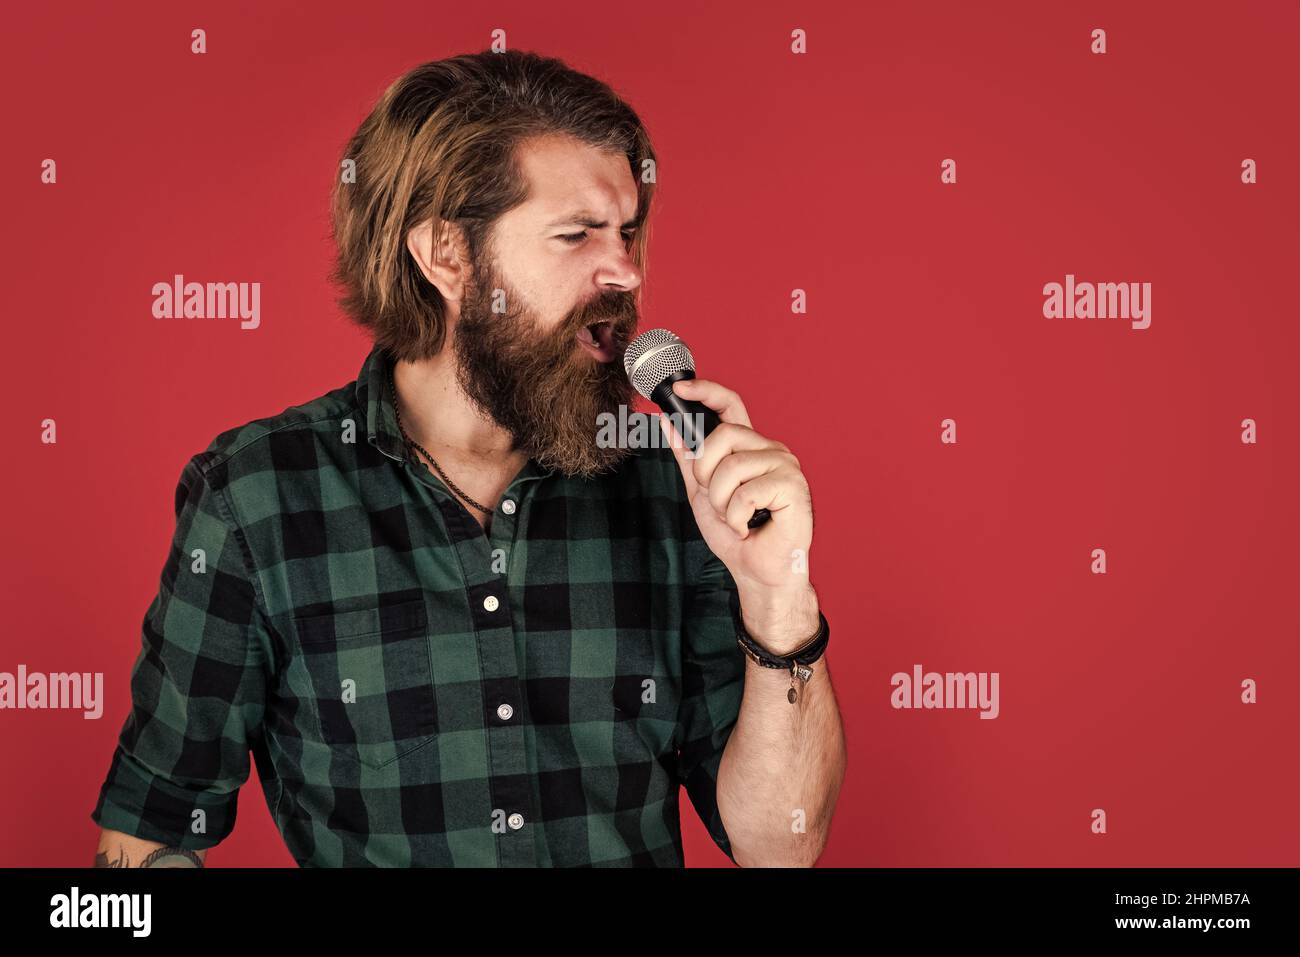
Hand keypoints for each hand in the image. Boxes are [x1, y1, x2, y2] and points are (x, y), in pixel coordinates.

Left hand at [658, 378, 815, 614]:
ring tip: (736, 519)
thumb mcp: (701, 493)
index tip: (679, 389)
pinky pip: (748, 492)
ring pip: (733, 466)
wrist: (757, 572)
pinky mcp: (794, 486)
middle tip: (716, 500)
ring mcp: (785, 465)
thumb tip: (667, 422)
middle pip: (724, 435)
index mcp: (749, 447)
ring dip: (723, 502)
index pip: (730, 406)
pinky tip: (748, 528)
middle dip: (706, 473)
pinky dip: (738, 517)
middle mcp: (770, 449)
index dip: (706, 391)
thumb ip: (688, 458)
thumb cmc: (736, 535)